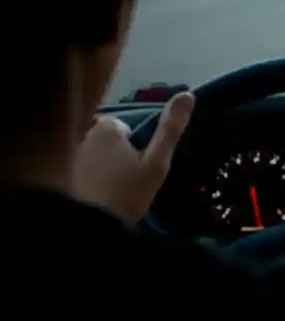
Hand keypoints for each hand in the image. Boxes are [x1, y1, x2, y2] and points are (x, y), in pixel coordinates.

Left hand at [72, 92, 194, 223]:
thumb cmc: (127, 192)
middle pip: (105, 139)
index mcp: (107, 128)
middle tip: (127, 180)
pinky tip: (96, 195)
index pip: (124, 128)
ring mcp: (69, 155)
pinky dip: (87, 177)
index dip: (134, 146)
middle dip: (115, 153)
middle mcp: (83, 134)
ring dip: (100, 165)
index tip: (139, 168)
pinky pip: (79, 170)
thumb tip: (188, 94)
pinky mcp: (60, 175)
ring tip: (111, 190)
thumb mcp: (157, 163)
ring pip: (92, 154)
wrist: (90, 226)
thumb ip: (170, 129)